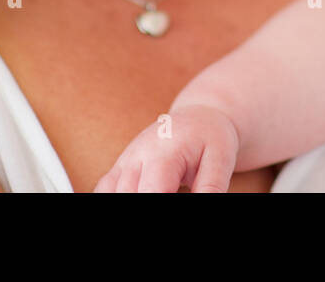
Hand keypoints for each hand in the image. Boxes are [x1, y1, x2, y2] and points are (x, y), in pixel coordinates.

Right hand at [93, 104, 240, 192]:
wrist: (198, 117)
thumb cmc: (211, 137)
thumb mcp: (221, 160)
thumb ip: (210, 188)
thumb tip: (205, 206)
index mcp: (164, 153)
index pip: (152, 192)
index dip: (158, 206)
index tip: (176, 200)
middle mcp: (137, 155)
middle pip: (128, 194)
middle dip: (144, 203)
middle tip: (174, 193)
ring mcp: (125, 160)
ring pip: (112, 193)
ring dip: (129, 199)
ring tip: (161, 190)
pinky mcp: (120, 167)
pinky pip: (103, 188)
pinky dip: (112, 196)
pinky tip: (134, 194)